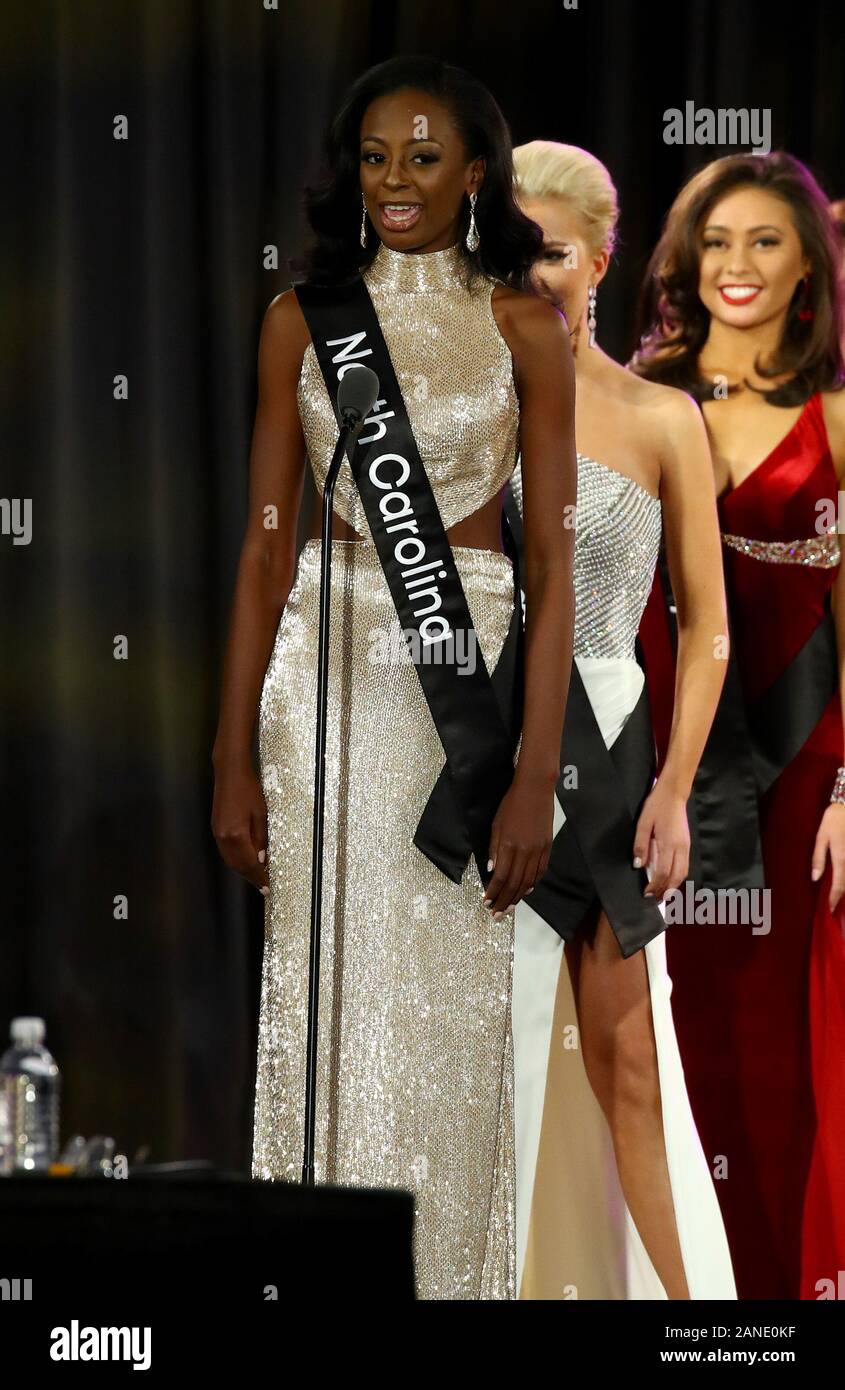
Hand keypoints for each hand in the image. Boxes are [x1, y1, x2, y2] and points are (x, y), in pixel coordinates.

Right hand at [211, 761, 269, 896]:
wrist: (229, 772)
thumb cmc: (248, 788)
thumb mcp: (261, 814)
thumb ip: (261, 839)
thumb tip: (262, 860)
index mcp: (236, 835)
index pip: (249, 863)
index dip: (259, 876)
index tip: (267, 887)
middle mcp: (223, 837)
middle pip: (237, 865)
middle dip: (251, 877)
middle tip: (263, 886)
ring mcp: (217, 833)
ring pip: (230, 860)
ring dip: (243, 871)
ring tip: (256, 877)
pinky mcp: (216, 828)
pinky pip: (226, 852)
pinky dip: (236, 861)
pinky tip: (245, 861)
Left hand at [483, 773, 554, 916]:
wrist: (535, 789)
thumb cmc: (511, 803)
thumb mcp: (496, 824)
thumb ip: (494, 848)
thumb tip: (491, 870)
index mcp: (509, 845)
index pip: (500, 876)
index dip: (493, 892)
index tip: (487, 902)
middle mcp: (525, 851)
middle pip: (514, 884)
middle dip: (504, 901)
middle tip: (496, 914)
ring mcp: (538, 850)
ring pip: (528, 881)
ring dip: (518, 897)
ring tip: (509, 907)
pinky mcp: (547, 847)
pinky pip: (540, 871)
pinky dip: (533, 884)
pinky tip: (526, 891)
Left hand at [633, 778, 689, 903]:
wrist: (674, 793)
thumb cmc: (656, 806)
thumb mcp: (643, 824)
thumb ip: (640, 845)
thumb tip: (638, 866)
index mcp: (669, 843)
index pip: (663, 872)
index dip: (655, 886)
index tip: (646, 894)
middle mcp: (681, 848)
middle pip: (677, 877)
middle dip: (666, 891)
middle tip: (654, 900)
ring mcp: (686, 846)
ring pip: (683, 873)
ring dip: (673, 887)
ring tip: (662, 894)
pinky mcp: (687, 844)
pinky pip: (685, 866)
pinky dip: (678, 877)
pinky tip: (670, 880)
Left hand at [811, 802, 844, 911]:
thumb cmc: (833, 820)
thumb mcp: (821, 837)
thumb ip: (818, 858)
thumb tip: (816, 877)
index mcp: (841, 858)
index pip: (839, 884)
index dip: (835, 898)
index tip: (831, 909)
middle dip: (842, 896)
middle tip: (834, 907)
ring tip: (838, 897)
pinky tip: (842, 879)